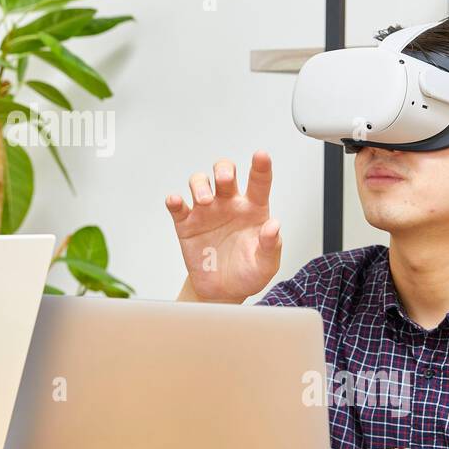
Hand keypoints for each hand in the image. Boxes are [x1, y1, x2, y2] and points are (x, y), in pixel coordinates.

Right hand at [165, 151, 281, 302]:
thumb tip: (273, 226)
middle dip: (223, 170)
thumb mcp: (266, 264)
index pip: (259, 182)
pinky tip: (176, 201)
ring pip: (200, 182)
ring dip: (200, 185)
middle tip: (224, 180)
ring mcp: (207, 212)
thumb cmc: (248, 273)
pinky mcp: (187, 224)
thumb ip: (271, 245)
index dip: (260, 166)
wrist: (223, 292)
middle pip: (224, 172)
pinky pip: (178, 207)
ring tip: (204, 200)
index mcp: (253, 209)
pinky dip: (174, 201)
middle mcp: (229, 204)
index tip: (261, 155)